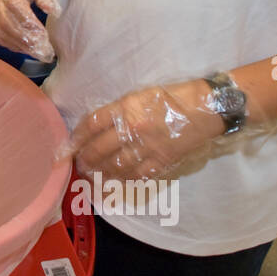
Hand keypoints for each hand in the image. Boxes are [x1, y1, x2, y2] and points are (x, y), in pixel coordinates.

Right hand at [0, 0, 62, 61]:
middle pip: (5, 21)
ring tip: (38, 53)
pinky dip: (9, 43)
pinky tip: (24, 47)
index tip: (45, 37)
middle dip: (26, 41)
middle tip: (45, 52)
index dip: (29, 24)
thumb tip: (52, 10)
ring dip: (18, 45)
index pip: (14, 4)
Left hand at [70, 80, 230, 180]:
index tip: (71, 144)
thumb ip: (119, 110)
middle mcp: (133, 129)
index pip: (92, 124)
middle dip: (85, 158)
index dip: (78, 136)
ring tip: (92, 174)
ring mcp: (148, 147)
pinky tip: (115, 180)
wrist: (206, 108)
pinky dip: (123, 179)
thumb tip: (97, 126)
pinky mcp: (162, 161)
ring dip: (100, 172)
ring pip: (116, 166)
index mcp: (126, 108)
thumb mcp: (140, 95)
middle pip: (99, 149)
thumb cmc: (172, 97)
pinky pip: (137, 175)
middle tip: (79, 163)